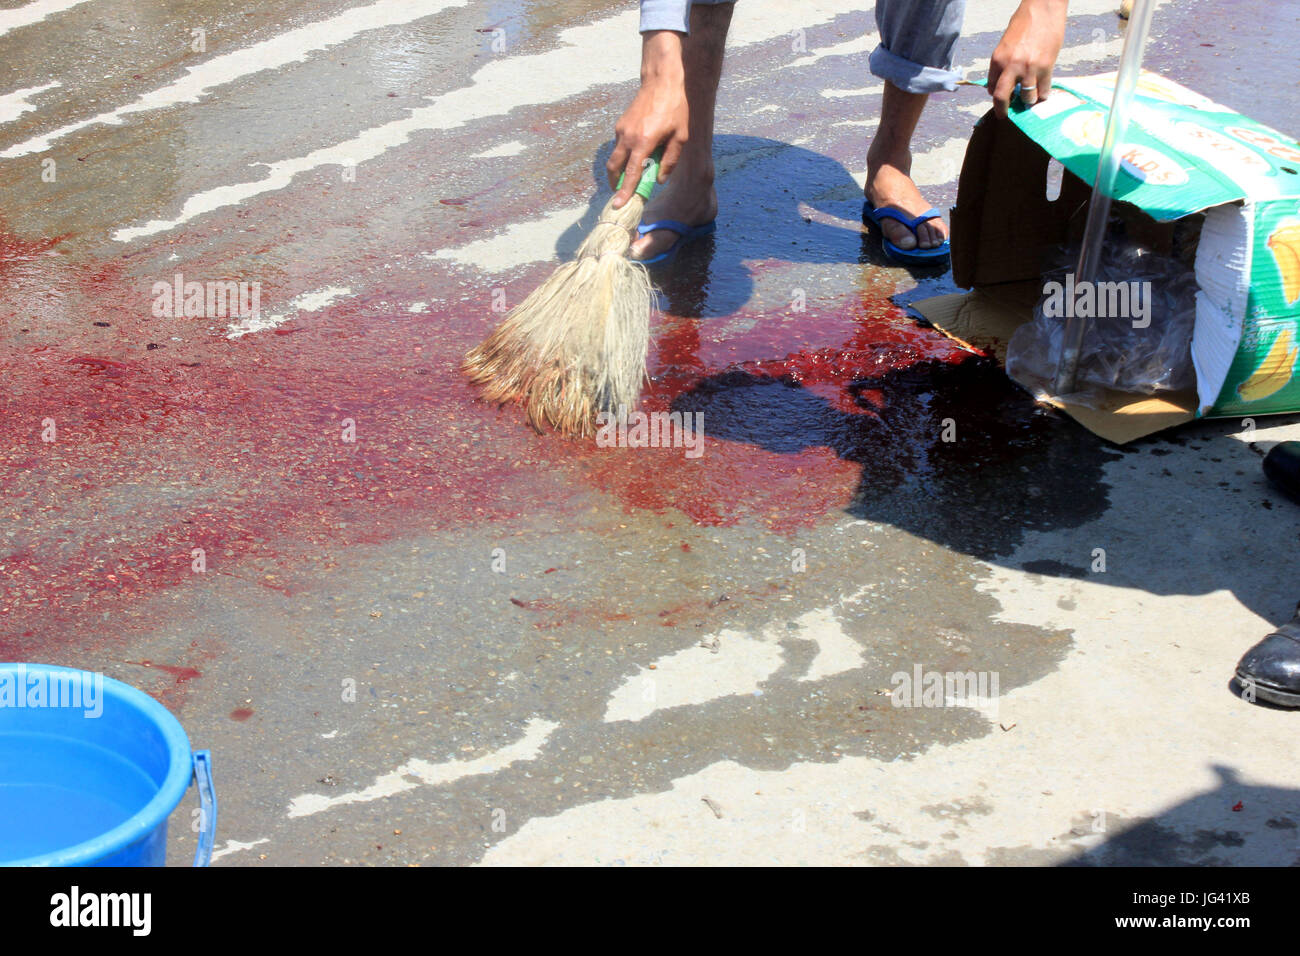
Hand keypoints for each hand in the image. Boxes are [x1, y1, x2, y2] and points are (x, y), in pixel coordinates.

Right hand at [606, 30, 688, 207]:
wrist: (661, 81)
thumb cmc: (675, 108)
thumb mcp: (680, 136)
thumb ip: (670, 160)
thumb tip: (660, 179)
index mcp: (644, 142)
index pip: (631, 173)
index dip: (625, 191)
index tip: (618, 204)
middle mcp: (627, 137)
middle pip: (614, 168)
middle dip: (615, 183)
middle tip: (620, 194)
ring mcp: (621, 130)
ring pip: (615, 157)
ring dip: (619, 170)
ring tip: (630, 176)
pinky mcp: (620, 124)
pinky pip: (619, 145)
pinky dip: (623, 155)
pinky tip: (636, 155)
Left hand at [988, 0, 1067, 118]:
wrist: (1043, 7)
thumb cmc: (1025, 22)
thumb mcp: (1006, 43)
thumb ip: (1004, 63)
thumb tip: (1003, 81)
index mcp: (997, 59)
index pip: (992, 87)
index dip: (996, 95)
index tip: (1001, 99)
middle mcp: (1011, 66)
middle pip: (1002, 98)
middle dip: (1002, 111)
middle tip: (1004, 116)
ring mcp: (1029, 68)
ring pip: (1026, 98)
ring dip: (1028, 101)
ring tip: (1031, 98)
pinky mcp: (1046, 68)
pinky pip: (1043, 91)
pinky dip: (1043, 95)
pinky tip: (1043, 92)